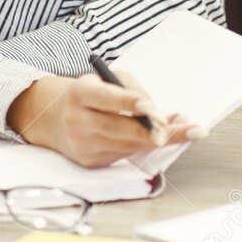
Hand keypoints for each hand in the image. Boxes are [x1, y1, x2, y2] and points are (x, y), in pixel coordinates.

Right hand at [7, 73, 204, 167]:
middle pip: (120, 128)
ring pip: (128, 145)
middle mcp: (78, 121)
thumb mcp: (104, 79)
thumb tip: (160, 112)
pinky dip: (145, 145)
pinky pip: (125, 154)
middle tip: (180, 130)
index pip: (105, 98)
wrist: (52, 118)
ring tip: (188, 129)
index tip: (150, 105)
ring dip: (159, 139)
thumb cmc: (89, 94)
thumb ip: (131, 90)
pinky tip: (164, 136)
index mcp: (81, 93)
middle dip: (151, 131)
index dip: (129, 102)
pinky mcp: (90, 162)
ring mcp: (83, 145)